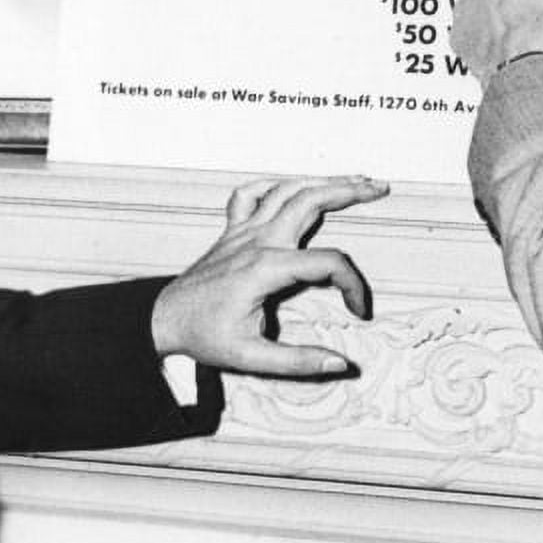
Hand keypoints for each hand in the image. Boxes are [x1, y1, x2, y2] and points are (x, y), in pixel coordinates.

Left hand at [152, 174, 387, 376]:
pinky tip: (291, 185)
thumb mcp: (250, 357)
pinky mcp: (231, 231)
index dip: (353, 286)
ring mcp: (242, 231)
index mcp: (266, 268)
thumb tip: (340, 363)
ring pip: (286, 189)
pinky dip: (273, 184)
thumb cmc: (204, 336)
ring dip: (321, 180)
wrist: (163, 320)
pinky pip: (251, 194)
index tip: (359, 312)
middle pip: (310, 200)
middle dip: (349, 191)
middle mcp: (257, 241)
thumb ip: (298, 362)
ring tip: (354, 180)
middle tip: (379, 189)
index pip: (328, 263)